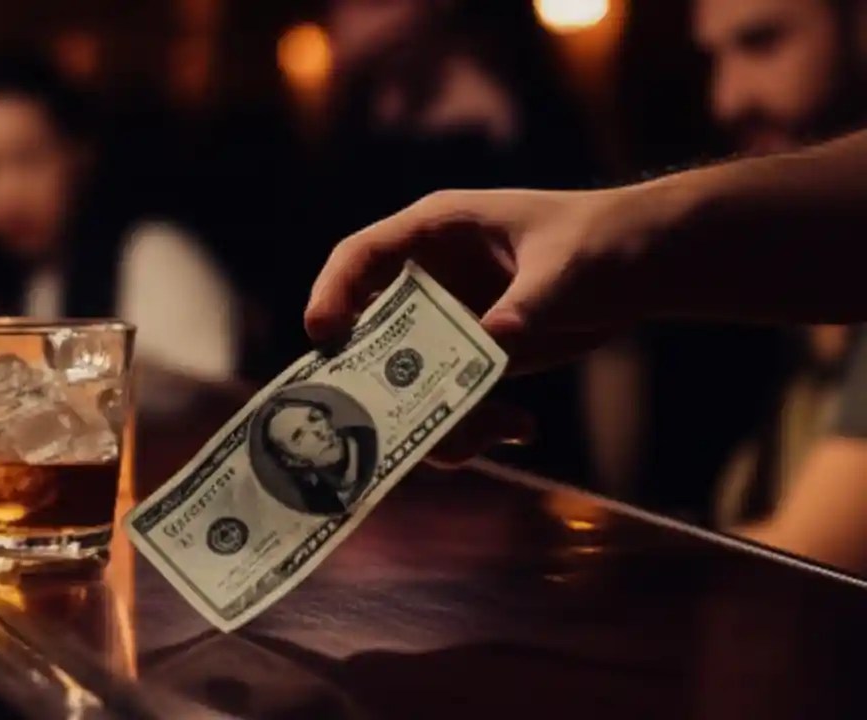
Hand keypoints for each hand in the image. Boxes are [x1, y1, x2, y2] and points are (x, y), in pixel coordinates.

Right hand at [305, 187, 662, 462]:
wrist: (650, 266)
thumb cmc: (606, 240)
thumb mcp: (569, 267)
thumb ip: (528, 303)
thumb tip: (491, 343)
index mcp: (436, 232)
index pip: (360, 257)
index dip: (332, 293)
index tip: (324, 337)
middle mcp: (429, 279)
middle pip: (372, 332)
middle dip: (377, 383)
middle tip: (390, 424)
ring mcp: (449, 322)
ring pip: (408, 380)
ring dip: (437, 419)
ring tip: (498, 430)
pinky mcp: (474, 357)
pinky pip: (448, 401)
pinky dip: (474, 426)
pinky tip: (522, 427)